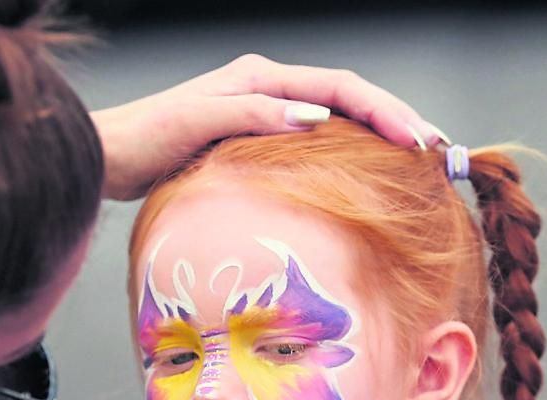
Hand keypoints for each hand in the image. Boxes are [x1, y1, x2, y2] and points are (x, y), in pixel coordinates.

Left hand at [92, 53, 445, 199]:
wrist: (109, 156)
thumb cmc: (146, 139)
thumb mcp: (198, 123)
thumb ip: (253, 115)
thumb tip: (316, 118)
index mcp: (262, 77)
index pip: (340, 87)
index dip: (384, 111)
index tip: (418, 140)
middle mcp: (268, 88)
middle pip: (348, 97)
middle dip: (395, 119)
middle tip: (437, 150)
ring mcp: (263, 111)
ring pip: (336, 118)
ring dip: (377, 135)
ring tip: (417, 160)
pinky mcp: (254, 137)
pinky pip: (315, 141)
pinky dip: (347, 153)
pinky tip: (364, 175)